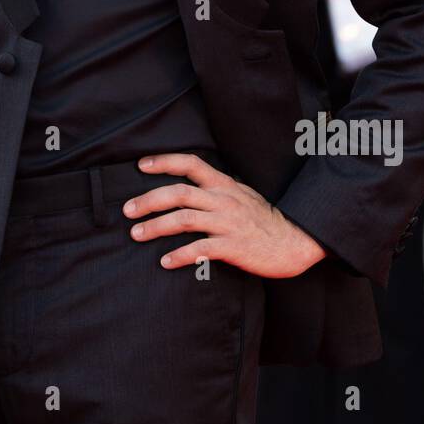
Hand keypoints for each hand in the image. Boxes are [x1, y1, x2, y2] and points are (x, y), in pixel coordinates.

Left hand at [122, 152, 327, 277]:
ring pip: (184, 219)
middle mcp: (223, 199)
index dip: (164, 162)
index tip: (140, 166)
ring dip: (156, 226)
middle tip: (127, 210)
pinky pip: (201, 249)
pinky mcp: (233, 246)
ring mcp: (228, 222)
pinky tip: (165, 262)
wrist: (296, 241)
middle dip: (149, 200)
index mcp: (224, 184)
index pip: (190, 164)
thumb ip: (217, 189)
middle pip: (179, 193)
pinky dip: (180, 255)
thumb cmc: (265, 219)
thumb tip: (190, 186)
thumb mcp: (242, 194)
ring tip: (137, 234)